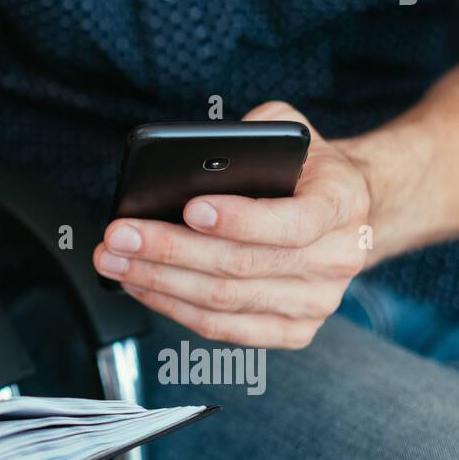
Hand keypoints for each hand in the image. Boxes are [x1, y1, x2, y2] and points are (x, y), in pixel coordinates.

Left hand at [93, 102, 370, 348]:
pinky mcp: (293, 329)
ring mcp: (317, 302)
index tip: (190, 208)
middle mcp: (337, 259)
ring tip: (115, 260)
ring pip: (225, 302)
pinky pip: (224, 328)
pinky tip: (140, 285)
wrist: (343, 211)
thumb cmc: (303, 167)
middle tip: (120, 234)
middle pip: (243, 266)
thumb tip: (195, 156)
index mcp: (342, 204)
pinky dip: (174, 308)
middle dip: (171, 250)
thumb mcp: (290, 130)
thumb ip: (254, 132)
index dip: (239, 219)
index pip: (293, 223)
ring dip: (159, 282)